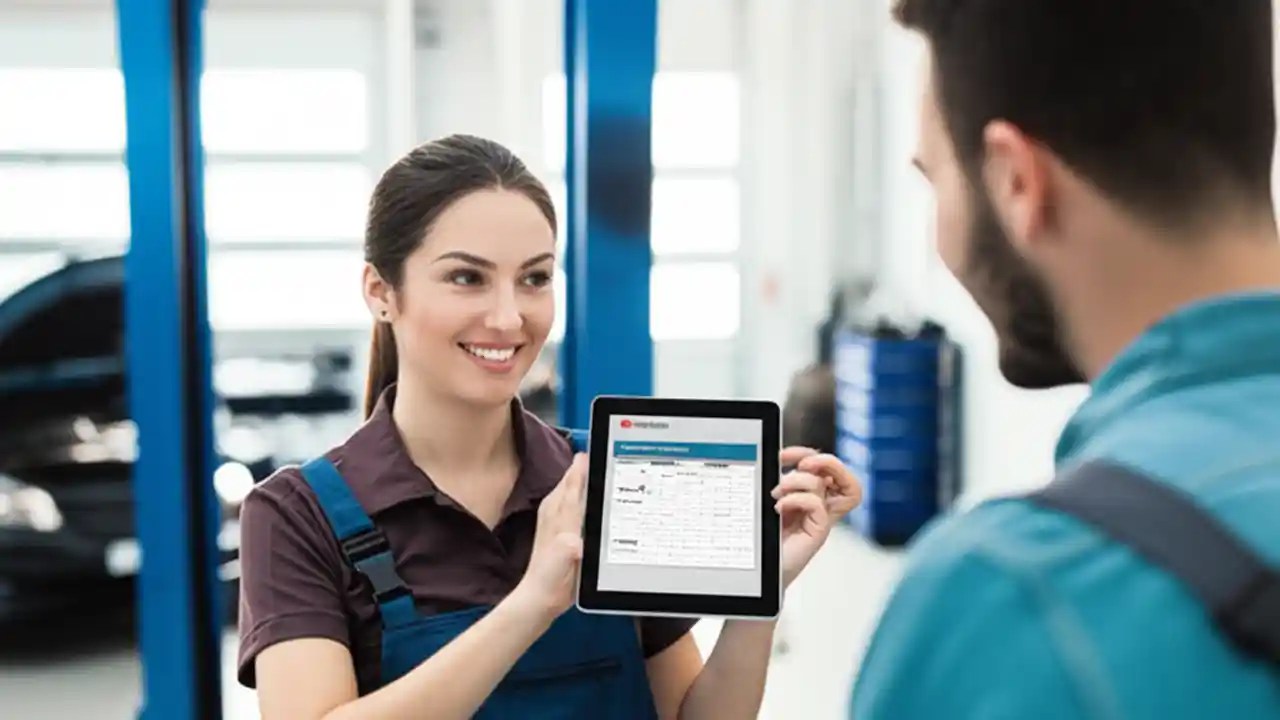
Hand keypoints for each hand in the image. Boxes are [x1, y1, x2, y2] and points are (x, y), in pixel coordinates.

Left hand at [514, 453, 587, 619]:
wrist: (539, 596)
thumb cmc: (551, 579)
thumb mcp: (562, 565)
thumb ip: (567, 551)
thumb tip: (574, 544)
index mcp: (560, 517)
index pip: (572, 486)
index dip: (581, 469)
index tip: (590, 454)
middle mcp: (555, 514)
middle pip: (571, 483)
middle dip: (582, 467)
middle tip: (596, 452)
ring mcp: (555, 520)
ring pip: (569, 491)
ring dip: (579, 478)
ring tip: (589, 465)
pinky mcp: (559, 529)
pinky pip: (570, 503)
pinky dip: (577, 494)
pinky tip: (582, 495)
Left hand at [773, 447, 862, 587]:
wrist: (760, 574)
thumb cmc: (764, 542)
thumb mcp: (770, 505)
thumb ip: (781, 485)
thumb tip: (778, 461)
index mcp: (810, 498)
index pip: (827, 469)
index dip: (812, 454)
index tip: (785, 456)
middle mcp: (820, 508)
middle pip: (844, 476)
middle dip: (825, 460)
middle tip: (800, 464)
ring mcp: (819, 521)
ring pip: (825, 484)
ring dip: (797, 480)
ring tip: (777, 492)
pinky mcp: (816, 534)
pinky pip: (817, 505)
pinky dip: (796, 499)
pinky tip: (779, 508)